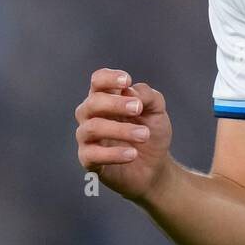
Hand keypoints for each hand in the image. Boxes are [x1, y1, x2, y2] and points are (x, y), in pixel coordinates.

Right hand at [74, 67, 173, 203]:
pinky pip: (92, 154)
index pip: (98, 81)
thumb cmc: (151, 133)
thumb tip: (130, 92)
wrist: (155, 166)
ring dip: (120, 129)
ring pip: (92, 127)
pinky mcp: (89, 160)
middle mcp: (92, 115)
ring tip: (144, 135)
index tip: (127, 81)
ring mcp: (88, 138)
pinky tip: (132, 154)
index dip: (108, 78)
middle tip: (139, 108)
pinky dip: (113, 154)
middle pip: (92, 102)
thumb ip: (147, 96)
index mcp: (107, 98)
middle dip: (116, 103)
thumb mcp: (157, 110)